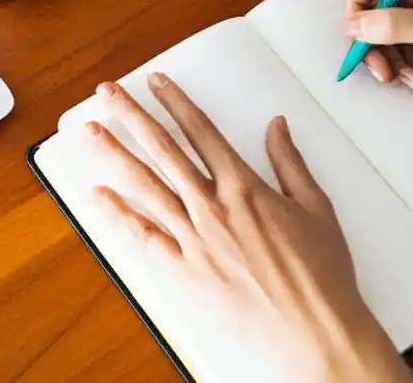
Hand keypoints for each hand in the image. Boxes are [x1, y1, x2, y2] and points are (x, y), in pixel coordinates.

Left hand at [84, 75, 412, 382]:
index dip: (176, 102)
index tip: (156, 81)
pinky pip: (143, 236)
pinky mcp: (182, 271)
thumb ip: (290, 162)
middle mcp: (213, 207)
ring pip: (145, 185)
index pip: (201, 131)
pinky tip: (98, 194)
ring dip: (114, 154)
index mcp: (245, 187)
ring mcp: (193, 239)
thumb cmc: (321, 275)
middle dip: (132, 116)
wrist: (315, 331)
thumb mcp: (316, 208)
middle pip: (163, 150)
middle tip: (106, 92)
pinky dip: (118, 214)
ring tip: (90, 130)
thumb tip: (277, 125)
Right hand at [343, 0, 412, 92]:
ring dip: (396, 64)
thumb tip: (352, 26)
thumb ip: (391, 25)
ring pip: (383, 39)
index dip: (356, 5)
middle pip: (370, 13)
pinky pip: (402, 55)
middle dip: (375, 46)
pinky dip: (411, 71)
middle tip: (383, 71)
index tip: (360, 35)